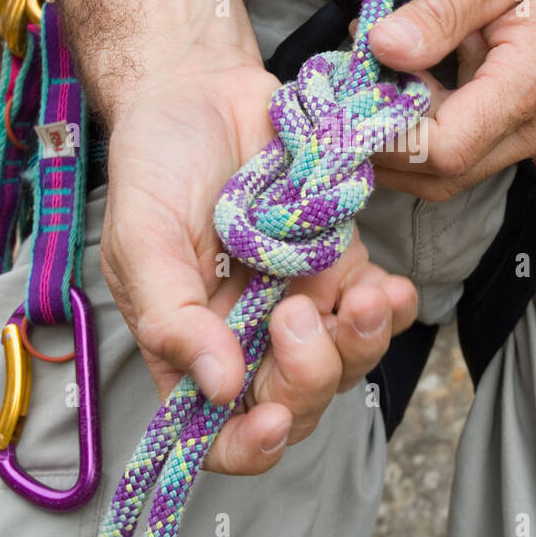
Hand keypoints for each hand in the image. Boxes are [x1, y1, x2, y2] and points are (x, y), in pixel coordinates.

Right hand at [100, 50, 415, 475]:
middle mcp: (247, 339)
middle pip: (296, 402)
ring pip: (347, 362)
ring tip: (362, 295)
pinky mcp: (339, 264)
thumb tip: (218, 389)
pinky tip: (389, 287)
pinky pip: (380, 309)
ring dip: (362, 342)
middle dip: (309, 376)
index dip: (250, 445)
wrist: (201, 91)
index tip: (275, 418)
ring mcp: (300, 303)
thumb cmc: (156, 164)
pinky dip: (393, 308)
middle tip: (298, 313)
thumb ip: (172, 316)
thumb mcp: (142, 238)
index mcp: (189, 347)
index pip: (219, 434)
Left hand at [366, 0, 535, 200]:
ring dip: (411, 139)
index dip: (387, 138)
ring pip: (457, 170)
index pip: (444, 150)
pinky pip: (479, 153)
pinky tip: (424, 83)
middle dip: (388, 144)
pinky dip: (439, 129)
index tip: (351, 101)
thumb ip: (439, 12)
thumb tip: (379, 45)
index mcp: (534, 85)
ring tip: (387, 78)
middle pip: (443, 175)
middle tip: (355, 92)